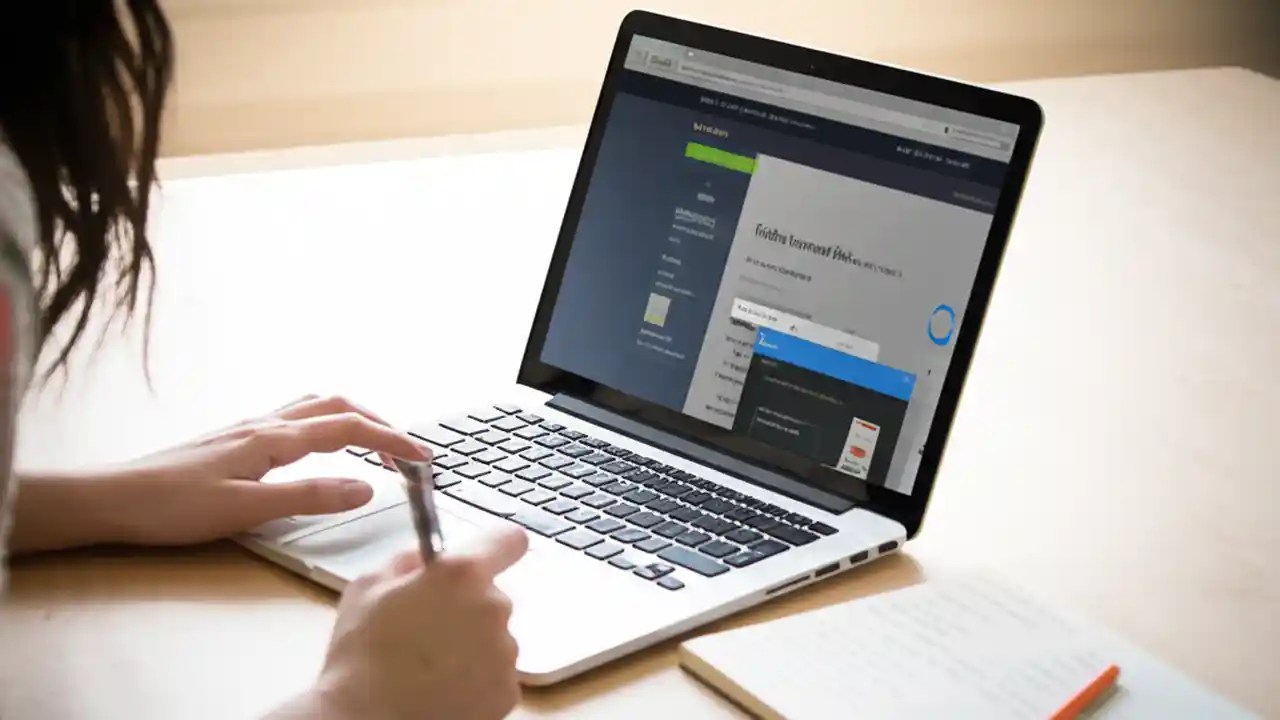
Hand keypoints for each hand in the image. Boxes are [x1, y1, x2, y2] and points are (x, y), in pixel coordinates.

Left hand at [11, 394, 430, 551]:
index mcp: (274, 439)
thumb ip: (310, 497)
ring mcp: (248, 429)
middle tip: (408, 451)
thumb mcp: (247, 509)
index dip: (392, 441)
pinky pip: (295, 417)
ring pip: (315, 406)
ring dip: (353, 417)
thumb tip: (366, 487)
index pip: (349, 430)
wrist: (110, 500)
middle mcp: (265, 424)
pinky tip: (319, 445)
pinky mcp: (235, 440)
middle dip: (381, 422)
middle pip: (338, 406)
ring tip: (375, 441)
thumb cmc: (172, 508)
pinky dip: (326, 423)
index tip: (423, 460)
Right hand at [287, 526, 528, 719]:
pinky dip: (476, 681)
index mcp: (461, 575)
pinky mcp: (507, 692)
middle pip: (491, 597)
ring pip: (494, 638)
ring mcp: (504, 653)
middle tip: (428, 629)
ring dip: (471, 646)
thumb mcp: (367, 587)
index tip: (486, 557)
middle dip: (466, 607)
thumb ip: (407, 562)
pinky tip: (442, 688)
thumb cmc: (361, 653)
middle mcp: (493, 608)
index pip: (508, 540)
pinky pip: (496, 675)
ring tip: (430, 666)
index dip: (497, 547)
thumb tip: (426, 559)